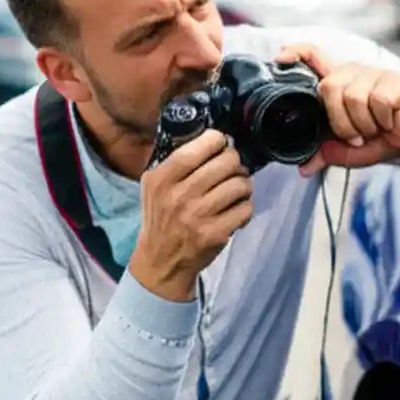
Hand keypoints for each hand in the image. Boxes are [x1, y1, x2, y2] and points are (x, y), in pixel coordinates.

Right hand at [129, 130, 252, 301]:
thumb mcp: (154, 185)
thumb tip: (211, 138)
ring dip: (244, 185)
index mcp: (162, 179)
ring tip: (237, 190)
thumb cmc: (161, 217)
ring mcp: (198, 216)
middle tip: (232, 169)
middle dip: (235, 163)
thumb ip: (175, 161)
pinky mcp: (215, 234)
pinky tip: (235, 211)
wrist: (160, 261)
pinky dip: (245, 208)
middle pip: (227, 162)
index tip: (220, 144)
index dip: (217, 140)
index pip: (198, 148)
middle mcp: (179, 196)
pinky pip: (245, 209)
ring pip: (240, 185)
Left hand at [275, 43, 399, 176]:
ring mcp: (375, 74)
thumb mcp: (347, 151)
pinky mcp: (396, 81)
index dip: (297, 53)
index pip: (313, 55)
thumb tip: (303, 168)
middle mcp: (354, 73)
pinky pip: (379, 101)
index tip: (281, 58)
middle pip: (329, 86)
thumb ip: (325, 154)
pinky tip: (391, 123)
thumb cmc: (378, 139)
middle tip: (357, 135)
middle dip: (340, 121)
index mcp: (339, 83)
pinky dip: (384, 120)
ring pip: (354, 96)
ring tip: (376, 129)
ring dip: (364, 124)